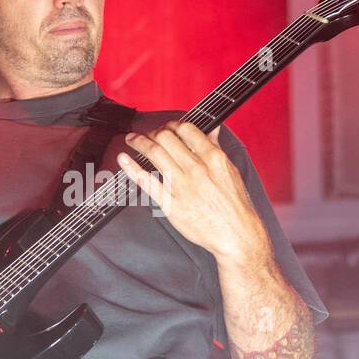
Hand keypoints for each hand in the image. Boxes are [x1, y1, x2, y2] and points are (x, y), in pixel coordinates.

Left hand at [117, 120, 269, 265]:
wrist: (235, 234)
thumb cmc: (234, 205)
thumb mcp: (229, 171)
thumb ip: (216, 148)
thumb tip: (212, 129)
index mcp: (213, 158)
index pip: (186, 129)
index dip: (172, 125)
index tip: (167, 128)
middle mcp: (196, 169)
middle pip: (166, 137)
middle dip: (154, 132)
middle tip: (149, 135)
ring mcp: (182, 186)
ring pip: (154, 153)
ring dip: (139, 142)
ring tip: (132, 140)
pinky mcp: (170, 204)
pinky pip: (146, 181)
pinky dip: (131, 167)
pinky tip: (123, 159)